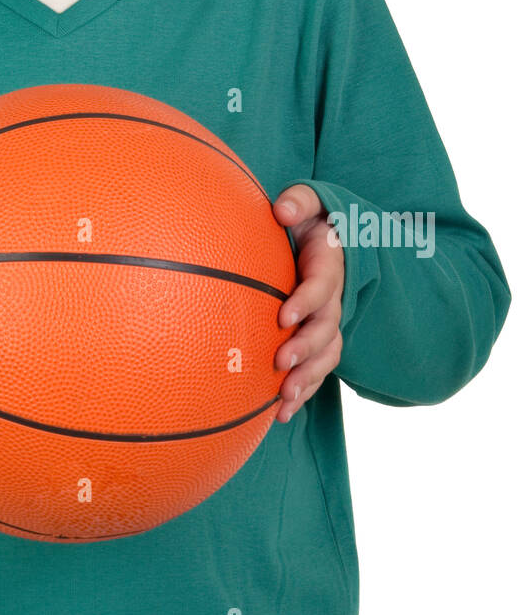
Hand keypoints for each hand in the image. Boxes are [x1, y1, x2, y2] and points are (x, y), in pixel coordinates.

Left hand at [272, 185, 343, 422]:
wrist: (329, 238)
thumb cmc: (308, 218)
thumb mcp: (309, 201)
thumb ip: (298, 201)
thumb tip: (282, 210)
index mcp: (329, 266)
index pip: (321, 286)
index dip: (306, 301)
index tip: (283, 316)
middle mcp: (334, 299)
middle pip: (327, 329)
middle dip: (306, 349)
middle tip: (281, 363)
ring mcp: (329, 322)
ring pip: (326, 356)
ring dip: (307, 379)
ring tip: (284, 400)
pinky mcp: (320, 339)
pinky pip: (317, 369)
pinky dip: (303, 392)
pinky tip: (280, 414)